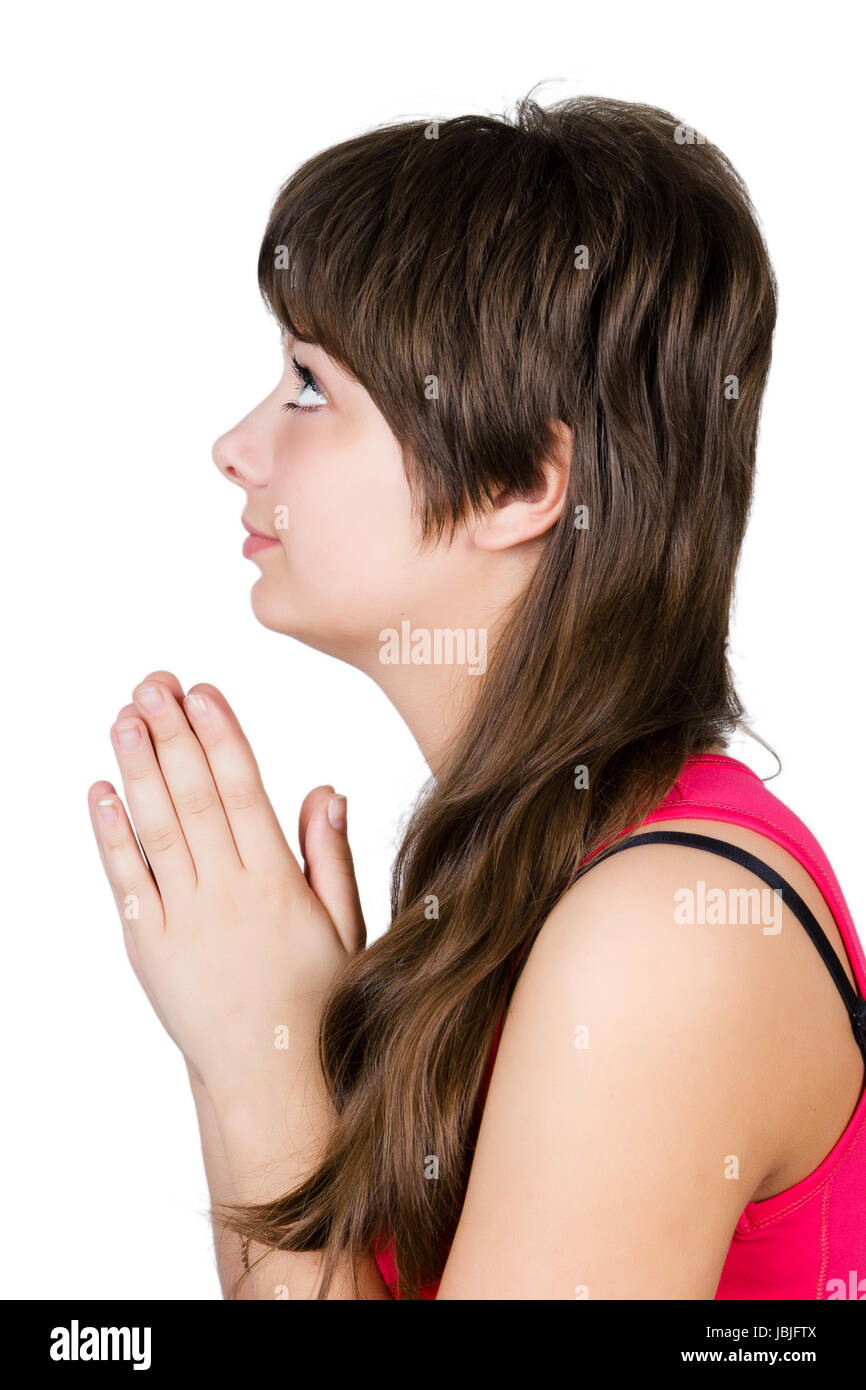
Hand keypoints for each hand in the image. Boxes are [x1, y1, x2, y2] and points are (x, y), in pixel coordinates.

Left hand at [87, 670, 364, 1100]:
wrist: (270, 1079)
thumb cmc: (317, 1001)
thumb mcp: (346, 927)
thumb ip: (330, 856)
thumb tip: (326, 788)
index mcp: (278, 885)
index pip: (243, 792)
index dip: (222, 737)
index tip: (204, 692)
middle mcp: (226, 896)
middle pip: (194, 798)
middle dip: (172, 735)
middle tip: (153, 683)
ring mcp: (182, 921)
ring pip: (157, 830)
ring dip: (137, 770)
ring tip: (123, 717)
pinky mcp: (148, 946)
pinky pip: (127, 880)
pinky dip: (110, 835)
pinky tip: (100, 793)